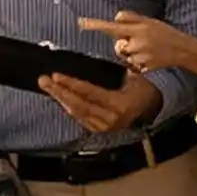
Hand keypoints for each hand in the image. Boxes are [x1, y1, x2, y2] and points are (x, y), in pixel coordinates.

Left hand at [38, 71, 160, 132]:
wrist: (152, 108)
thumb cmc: (142, 87)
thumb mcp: (132, 76)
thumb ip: (112, 73)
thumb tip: (88, 65)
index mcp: (118, 104)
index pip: (89, 93)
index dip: (71, 84)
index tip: (55, 75)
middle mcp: (110, 119)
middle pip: (78, 105)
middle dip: (58, 92)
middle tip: (43, 80)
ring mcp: (105, 127)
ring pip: (77, 113)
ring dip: (60, 99)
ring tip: (47, 87)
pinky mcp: (100, 130)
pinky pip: (80, 118)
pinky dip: (68, 107)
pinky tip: (59, 98)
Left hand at [78, 11, 195, 73]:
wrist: (182, 49)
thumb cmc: (164, 32)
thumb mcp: (148, 20)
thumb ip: (130, 17)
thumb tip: (115, 17)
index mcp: (136, 30)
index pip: (111, 27)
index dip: (95, 25)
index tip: (80, 22)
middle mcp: (136, 44)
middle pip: (117, 45)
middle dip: (123, 43)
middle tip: (138, 40)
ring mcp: (139, 57)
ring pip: (124, 56)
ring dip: (131, 52)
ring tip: (146, 49)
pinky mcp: (143, 68)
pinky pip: (132, 65)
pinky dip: (137, 61)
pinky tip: (148, 57)